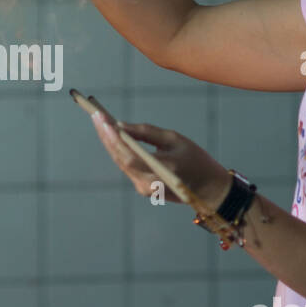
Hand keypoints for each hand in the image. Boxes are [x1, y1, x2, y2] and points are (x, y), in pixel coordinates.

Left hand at [89, 112, 232, 209]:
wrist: (209, 190)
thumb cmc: (196, 161)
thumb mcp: (175, 140)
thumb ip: (147, 132)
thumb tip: (121, 125)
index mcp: (161, 170)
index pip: (128, 155)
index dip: (112, 137)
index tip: (102, 118)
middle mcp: (149, 184)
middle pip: (120, 158)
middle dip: (106, 136)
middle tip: (96, 116)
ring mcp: (144, 189)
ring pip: (120, 163)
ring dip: (109, 142)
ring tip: (100, 121)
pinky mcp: (143, 189)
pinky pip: (126, 166)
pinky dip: (118, 150)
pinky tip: (110, 135)